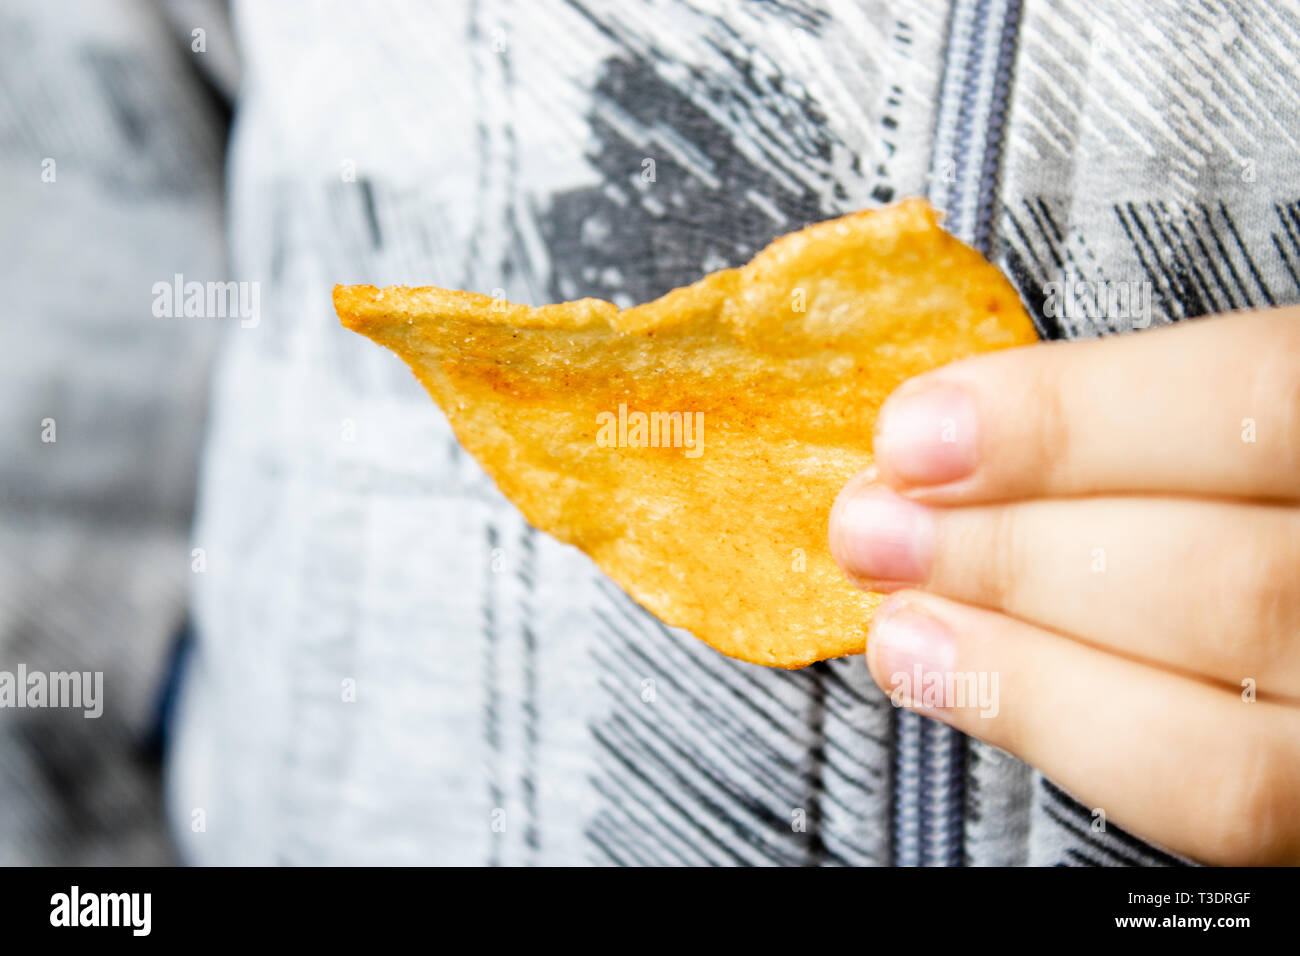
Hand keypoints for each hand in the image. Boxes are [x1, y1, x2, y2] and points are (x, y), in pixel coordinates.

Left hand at [828, 308, 1299, 864]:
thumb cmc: (1264, 482)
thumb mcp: (1246, 425)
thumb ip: (1146, 425)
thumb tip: (948, 435)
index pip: (1258, 400)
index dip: (1069, 420)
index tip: (920, 431)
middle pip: (1226, 582)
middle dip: (1009, 555)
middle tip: (879, 529)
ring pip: (1222, 742)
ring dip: (1014, 666)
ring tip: (902, 616)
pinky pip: (1217, 808)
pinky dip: (1058, 735)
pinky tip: (956, 680)